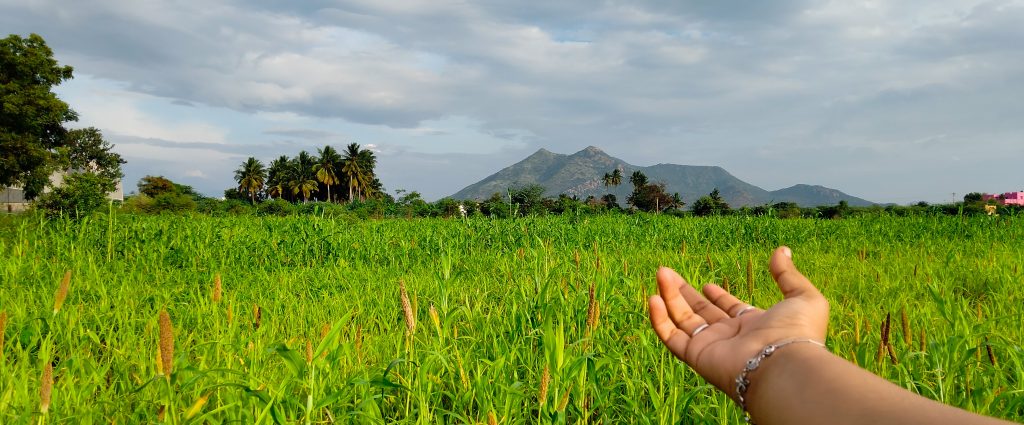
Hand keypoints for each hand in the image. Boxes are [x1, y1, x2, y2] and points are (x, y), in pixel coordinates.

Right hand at [648, 246, 829, 397]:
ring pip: (683, 320)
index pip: (730, 310)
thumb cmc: (796, 332)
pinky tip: (653, 298)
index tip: (706, 284)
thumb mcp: (802, 296)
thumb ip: (788, 274)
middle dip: (685, 292)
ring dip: (669, 296)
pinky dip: (659, 319)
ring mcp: (712, 347)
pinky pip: (671, 337)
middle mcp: (731, 337)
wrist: (783, 364)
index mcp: (754, 325)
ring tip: (661, 273)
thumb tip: (782, 250)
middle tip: (668, 272)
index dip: (718, 297)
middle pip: (701, 312)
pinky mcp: (696, 355)